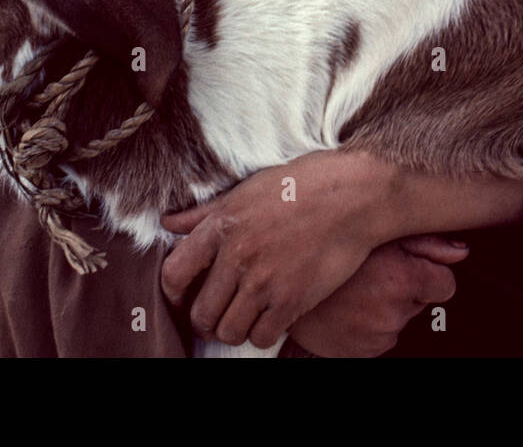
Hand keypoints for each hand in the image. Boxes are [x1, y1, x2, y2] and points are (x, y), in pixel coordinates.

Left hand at [160, 148, 522, 350]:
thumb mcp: (246, 190)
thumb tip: (169, 223)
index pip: (174, 274)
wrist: (353, 195)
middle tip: (219, 312)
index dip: (175, 293)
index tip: (185, 296)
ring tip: (245, 316)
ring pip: (228, 331)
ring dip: (234, 329)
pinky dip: (263, 334)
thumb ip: (204, 213)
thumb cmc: (302, 185)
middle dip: (206, 318)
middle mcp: (236, 256)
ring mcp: (263, 281)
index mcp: (221, 226)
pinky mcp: (291, 300)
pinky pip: (261, 337)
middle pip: (201, 313)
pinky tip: (270, 318)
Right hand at [288, 234, 468, 357]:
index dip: (429, 274)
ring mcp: (378, 335)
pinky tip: (349, 309)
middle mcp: (393, 311)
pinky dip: (368, 326)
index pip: (444, 285)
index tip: (409, 268)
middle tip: (371, 274)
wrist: (284, 287)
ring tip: (355, 291)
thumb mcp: (377, 236)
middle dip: (403, 288)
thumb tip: (462, 251)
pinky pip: (380, 337)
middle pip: (419, 301)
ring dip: (384, 307)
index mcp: (402, 280)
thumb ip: (425, 243)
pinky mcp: (364, 351)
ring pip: (399, 319)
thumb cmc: (329, 252)